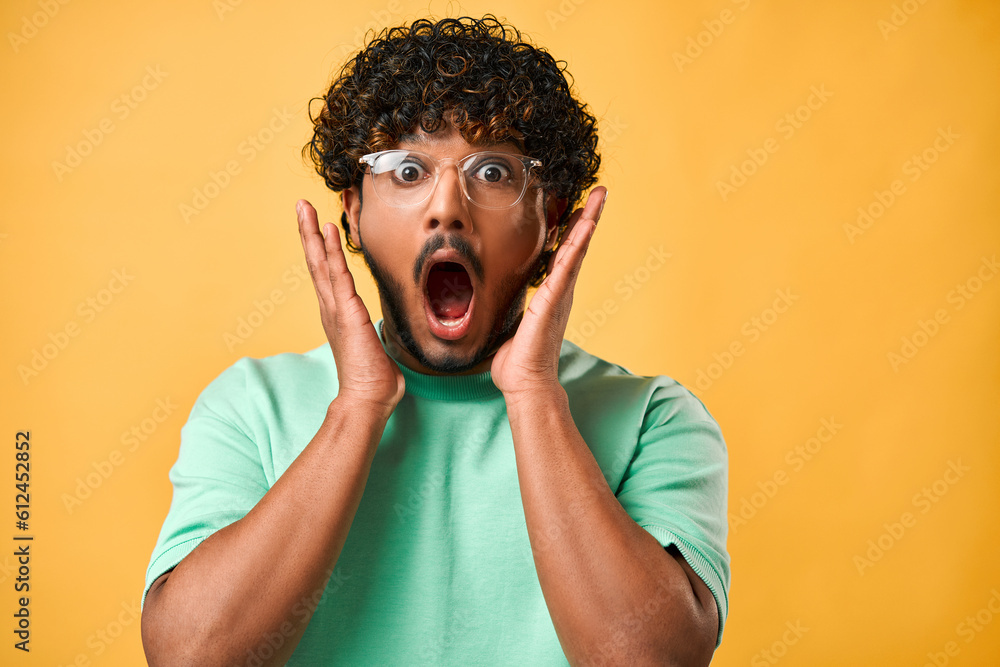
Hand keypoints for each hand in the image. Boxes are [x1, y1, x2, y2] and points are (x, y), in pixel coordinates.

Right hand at [296, 199, 404, 414]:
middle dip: (308, 233)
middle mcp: (332, 308)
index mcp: (338, 315)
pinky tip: (327, 230)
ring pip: (321, 263)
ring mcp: (336, 309)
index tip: (319, 227)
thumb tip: (382, 336)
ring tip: (304, 207)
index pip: (328, 275)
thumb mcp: (375, 349)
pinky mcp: (346, 311)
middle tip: (301, 206)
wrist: (367, 399)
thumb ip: (376, 336)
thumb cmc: (373, 381)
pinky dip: (331, 251)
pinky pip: (338, 274)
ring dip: (313, 233)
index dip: (322, 250)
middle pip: (316, 263)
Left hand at [490, 186, 606, 401]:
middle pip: (578, 244)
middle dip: (589, 215)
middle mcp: (561, 289)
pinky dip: (578, 244)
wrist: (524, 383)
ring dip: (588, 220)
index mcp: (551, 292)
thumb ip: (515, 303)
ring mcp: (560, 294)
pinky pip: (567, 266)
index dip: (573, 227)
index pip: (564, 252)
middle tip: (601, 190)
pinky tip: (586, 224)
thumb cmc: (518, 358)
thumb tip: (502, 293)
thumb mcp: (514, 319)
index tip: (579, 203)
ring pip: (577, 249)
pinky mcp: (553, 300)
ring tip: (600, 196)